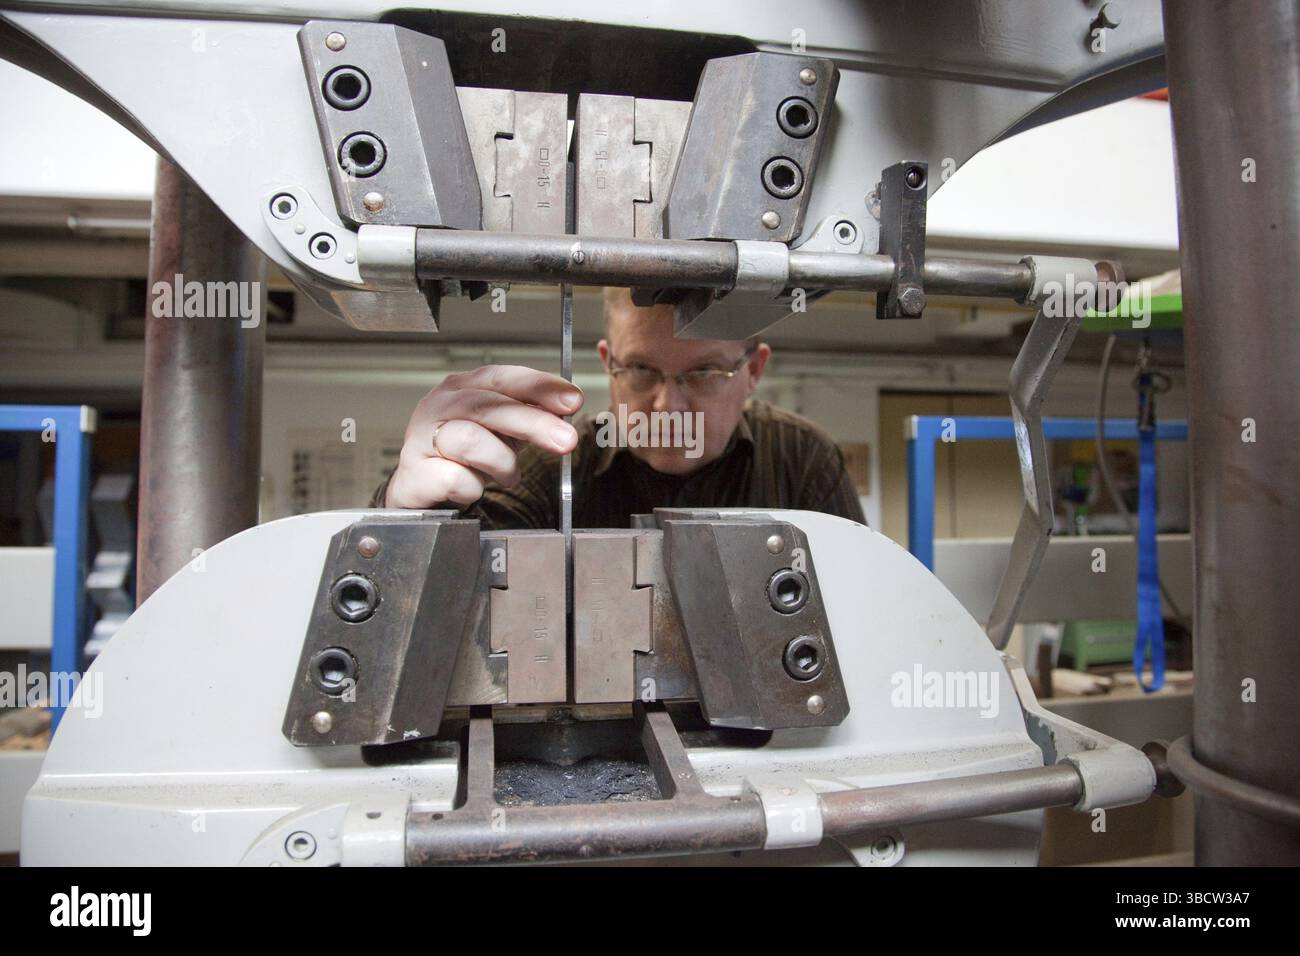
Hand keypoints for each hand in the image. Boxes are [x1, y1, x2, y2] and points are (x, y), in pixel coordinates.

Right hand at [385, 365, 582, 507]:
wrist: (421, 488)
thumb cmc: (464, 454)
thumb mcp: (501, 428)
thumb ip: (530, 415)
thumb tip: (567, 408)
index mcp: (462, 388)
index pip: (502, 378)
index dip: (538, 387)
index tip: (572, 400)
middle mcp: (439, 406)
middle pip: (488, 406)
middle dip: (533, 423)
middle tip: (567, 440)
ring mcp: (421, 438)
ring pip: (470, 441)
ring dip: (501, 462)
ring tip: (509, 475)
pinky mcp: (415, 473)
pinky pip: (453, 478)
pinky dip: (473, 487)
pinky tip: (473, 488)